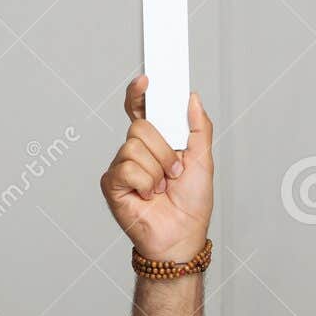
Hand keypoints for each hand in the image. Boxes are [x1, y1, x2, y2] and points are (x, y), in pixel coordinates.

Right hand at [100, 76, 212, 264]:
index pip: (140, 110)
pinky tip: (148, 196)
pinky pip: (128, 168)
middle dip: (165, 150)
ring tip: (162, 188)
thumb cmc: (191, 204)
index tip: (147, 80)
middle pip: (141, 127)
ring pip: (135, 147)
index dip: (139, 93)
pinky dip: (145, 183)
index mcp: (156, 142)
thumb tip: (192, 98)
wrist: (182, 235)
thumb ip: (198, 127)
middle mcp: (136, 151)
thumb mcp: (203, 159)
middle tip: (174, 171)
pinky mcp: (112, 183)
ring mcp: (122, 166)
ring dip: (157, 170)